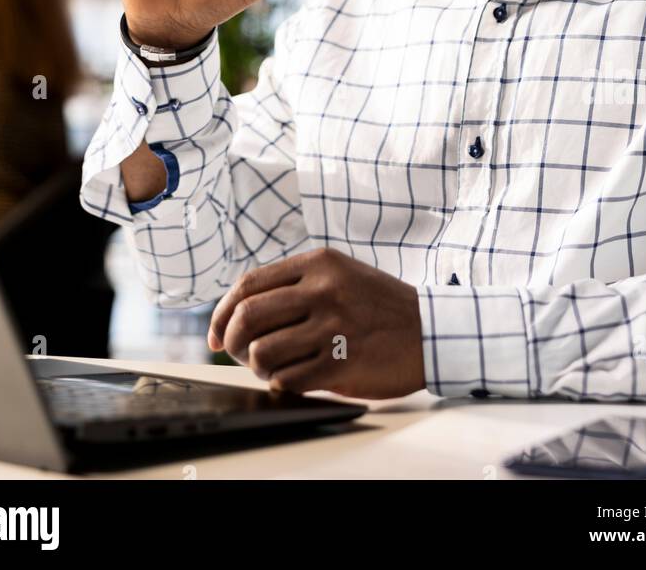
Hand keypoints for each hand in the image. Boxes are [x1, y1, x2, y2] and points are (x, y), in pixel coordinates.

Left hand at [207, 248, 425, 399]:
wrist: (430, 330)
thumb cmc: (379, 305)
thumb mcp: (339, 274)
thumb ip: (295, 284)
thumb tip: (238, 313)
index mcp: (319, 263)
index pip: (249, 285)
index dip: (221, 311)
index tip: (215, 332)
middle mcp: (323, 290)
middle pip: (248, 316)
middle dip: (230, 340)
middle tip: (233, 352)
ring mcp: (333, 326)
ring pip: (263, 351)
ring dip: (256, 366)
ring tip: (268, 367)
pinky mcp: (342, 363)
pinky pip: (289, 379)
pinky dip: (281, 383)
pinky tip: (291, 378)